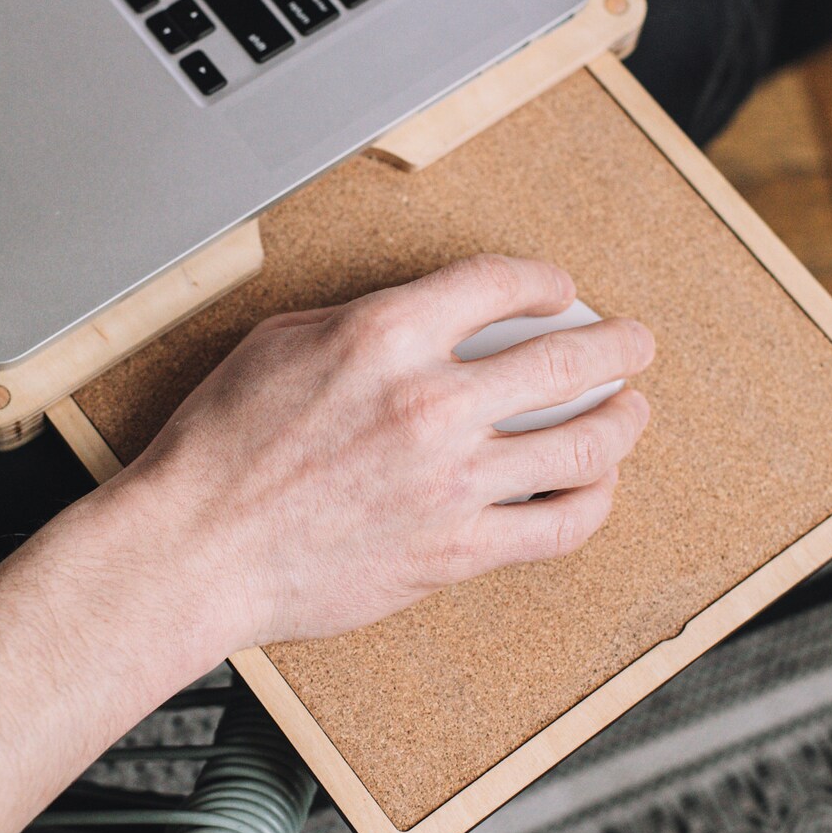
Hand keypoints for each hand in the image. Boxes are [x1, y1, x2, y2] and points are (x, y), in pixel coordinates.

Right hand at [0, 255, 652, 832]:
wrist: (196, 550)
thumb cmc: (221, 448)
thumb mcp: (282, 342)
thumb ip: (366, 321)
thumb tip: (429, 318)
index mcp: (386, 336)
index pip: (501, 286)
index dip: (546, 282)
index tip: (558, 290)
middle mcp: (431, 404)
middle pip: (564, 360)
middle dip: (617, 345)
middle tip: (635, 343)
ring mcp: (451, 482)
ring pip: (579, 446)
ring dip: (621, 423)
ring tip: (632, 413)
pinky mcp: (455, 550)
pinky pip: (555, 527)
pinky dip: (590, 504)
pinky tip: (595, 490)